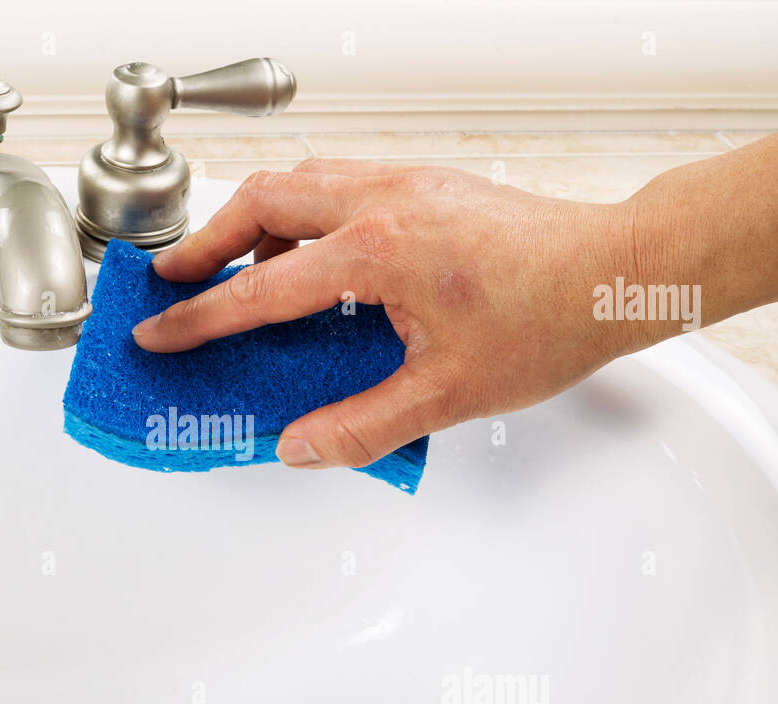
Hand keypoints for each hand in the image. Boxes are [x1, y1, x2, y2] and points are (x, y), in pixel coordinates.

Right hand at [133, 158, 640, 468]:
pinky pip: (338, 183)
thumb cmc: (549, 320)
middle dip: (206, 242)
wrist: (617, 271)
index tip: (159, 332)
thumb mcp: (448, 395)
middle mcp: (383, 200)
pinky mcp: (426, 183)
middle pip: (261, 201)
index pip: (260, 289)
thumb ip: (363, 426)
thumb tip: (301, 448)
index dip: (200, 319)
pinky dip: (301, 213)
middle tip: (174, 279)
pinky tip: (309, 254)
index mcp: (377, 252)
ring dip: (253, 220)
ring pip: (299, 181)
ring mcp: (406, 183)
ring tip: (232, 266)